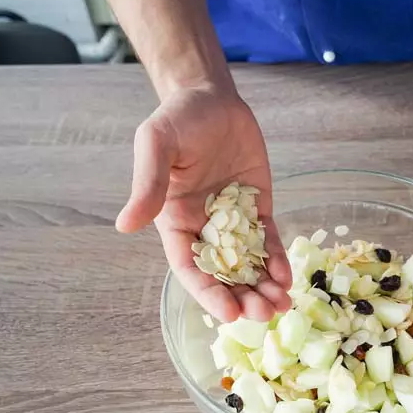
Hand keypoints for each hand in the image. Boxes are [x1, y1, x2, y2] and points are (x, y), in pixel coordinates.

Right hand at [116, 85, 291, 321]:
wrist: (211, 98)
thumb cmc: (177, 119)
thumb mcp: (156, 143)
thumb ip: (147, 184)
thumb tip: (124, 225)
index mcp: (174, 221)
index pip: (190, 267)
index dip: (208, 293)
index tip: (229, 313)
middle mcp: (204, 228)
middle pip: (223, 275)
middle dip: (243, 297)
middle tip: (266, 314)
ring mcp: (233, 220)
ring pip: (249, 264)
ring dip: (263, 287)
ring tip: (282, 304)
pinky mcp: (257, 208)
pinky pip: (268, 241)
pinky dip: (277, 261)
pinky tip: (287, 277)